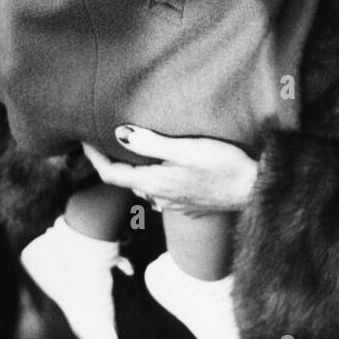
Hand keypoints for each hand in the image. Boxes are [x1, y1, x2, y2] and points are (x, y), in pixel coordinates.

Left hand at [82, 128, 259, 215]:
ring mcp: (175, 203)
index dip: (94, 157)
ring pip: (145, 184)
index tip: (83, 139)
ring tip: (133, 145)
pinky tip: (163, 161)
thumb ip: (151, 142)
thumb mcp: (186, 149)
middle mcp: (160, 198)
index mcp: (155, 184)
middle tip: (104, 137)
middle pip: (127, 179)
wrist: (256, 190)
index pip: (111, 174)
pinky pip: (162, 189)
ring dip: (136, 167)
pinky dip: (154, 174)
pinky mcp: (189, 203)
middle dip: (114, 160)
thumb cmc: (224, 165)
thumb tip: (119, 134)